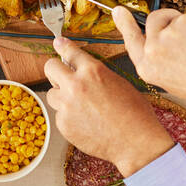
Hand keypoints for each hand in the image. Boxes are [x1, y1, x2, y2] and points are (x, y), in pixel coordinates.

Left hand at [43, 39, 173, 176]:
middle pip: (50, 67)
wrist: (135, 142)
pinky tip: (86, 123)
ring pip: (52, 94)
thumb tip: (83, 70)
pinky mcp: (63, 124)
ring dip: (62, 97)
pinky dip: (69, 117)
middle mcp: (76, 85)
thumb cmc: (134, 113)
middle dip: (56, 71)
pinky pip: (59, 115)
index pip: (70, 51)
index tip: (58, 43)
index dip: (63, 46)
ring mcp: (67, 106)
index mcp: (93, 71)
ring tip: (82, 107)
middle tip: (63, 77)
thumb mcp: (119, 83)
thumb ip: (96, 75)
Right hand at [113, 7, 185, 116]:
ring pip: (175, 18)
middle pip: (154, 21)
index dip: (125, 24)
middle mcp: (154, 50)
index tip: (119, 11)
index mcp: (147, 67)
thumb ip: (159, 57)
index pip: (131, 39)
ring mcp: (169, 33)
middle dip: (167, 22)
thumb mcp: (171, 79)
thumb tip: (159, 37)